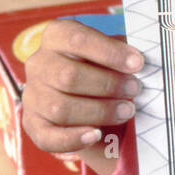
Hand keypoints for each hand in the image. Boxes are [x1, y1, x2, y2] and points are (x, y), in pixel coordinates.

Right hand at [23, 19, 144, 169]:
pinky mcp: (33, 124)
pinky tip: (96, 134)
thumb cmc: (103, 67)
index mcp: (57, 36)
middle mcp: (39, 63)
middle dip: (108, 85)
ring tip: (127, 111)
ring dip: (99, 112)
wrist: (84, 94)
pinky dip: (74, 138)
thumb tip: (141, 62)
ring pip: (61, 108)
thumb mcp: (111, 53)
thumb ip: (122, 54)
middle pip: (68, 76)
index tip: (138, 63)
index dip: (109, 52)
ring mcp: (33, 95)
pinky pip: (49, 137)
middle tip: (136, 89)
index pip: (78, 40)